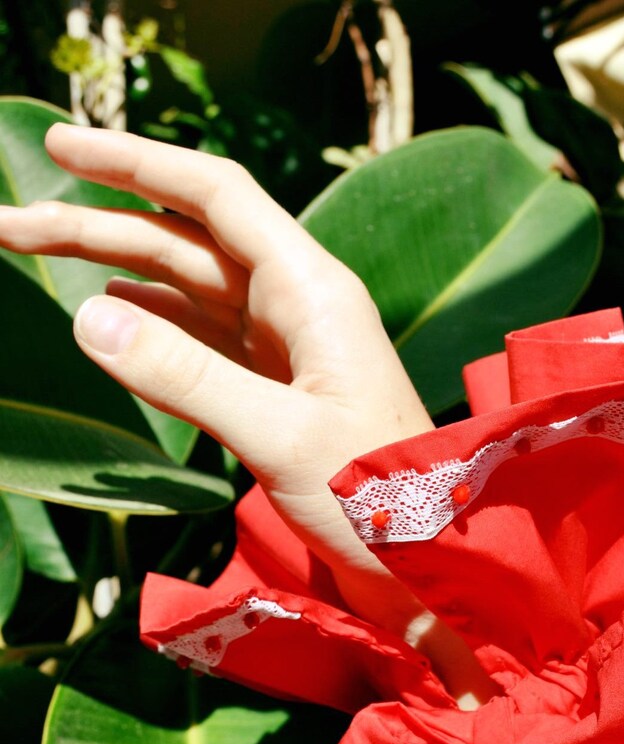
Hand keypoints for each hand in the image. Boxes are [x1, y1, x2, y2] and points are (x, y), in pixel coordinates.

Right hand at [0, 124, 434, 631]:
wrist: (429, 563)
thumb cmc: (378, 500)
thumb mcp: (279, 437)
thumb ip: (185, 378)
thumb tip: (87, 317)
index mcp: (311, 292)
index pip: (215, 196)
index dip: (137, 163)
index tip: (63, 148)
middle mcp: (297, 306)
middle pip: (183, 241)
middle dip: (96, 224)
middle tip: (8, 222)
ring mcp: (285, 349)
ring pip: (186, 290)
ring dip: (112, 272)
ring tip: (34, 257)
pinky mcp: (275, 392)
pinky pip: (202, 340)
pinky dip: (152, 324)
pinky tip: (108, 311)